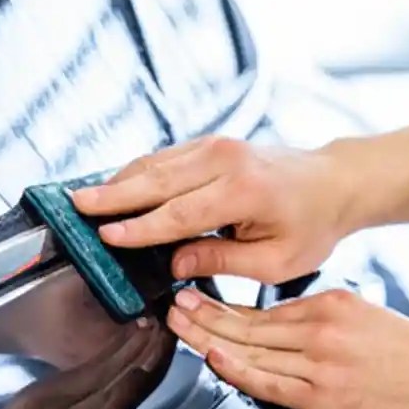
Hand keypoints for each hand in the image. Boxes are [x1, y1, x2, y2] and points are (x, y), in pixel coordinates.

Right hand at [0, 321, 172, 408]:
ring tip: (165, 339)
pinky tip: (145, 372)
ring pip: (109, 386)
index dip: (121, 345)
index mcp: (38, 394)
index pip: (90, 364)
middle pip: (102, 368)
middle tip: (164, 322)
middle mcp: (47, 403)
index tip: (146, 327)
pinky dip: (127, 391)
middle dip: (137, 344)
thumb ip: (60, 408)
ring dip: (141, 360)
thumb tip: (95, 393)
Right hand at [70, 137, 359, 283]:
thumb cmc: (311, 225)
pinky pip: (166, 157)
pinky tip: (115, 186)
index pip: (177, 213)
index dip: (138, 228)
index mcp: (243, 192)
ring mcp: (218, 146)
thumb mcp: (274, 261)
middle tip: (73, 207)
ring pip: (155, 163)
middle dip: (112, 195)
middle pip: (156, 179)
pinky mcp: (212, 144)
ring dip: (118, 180)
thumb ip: (220, 261)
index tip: (105, 236)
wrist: (334, 183)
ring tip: (83, 197)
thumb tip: (173, 265)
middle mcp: (226, 160)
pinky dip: (137, 171)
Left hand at [166, 288, 408, 408]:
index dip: (225, 306)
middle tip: (174, 305)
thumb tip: (286, 332)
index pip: (266, 306)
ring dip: (209, 336)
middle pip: (249, 321)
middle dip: (205, 314)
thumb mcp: (370, 320)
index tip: (200, 300)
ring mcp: (321, 362)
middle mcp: (323, 327)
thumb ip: (326, 323)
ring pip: (252, 347)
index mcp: (333, 303)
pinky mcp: (324, 396)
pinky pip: (269, 380)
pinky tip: (213, 357)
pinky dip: (236, 368)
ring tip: (179, 327)